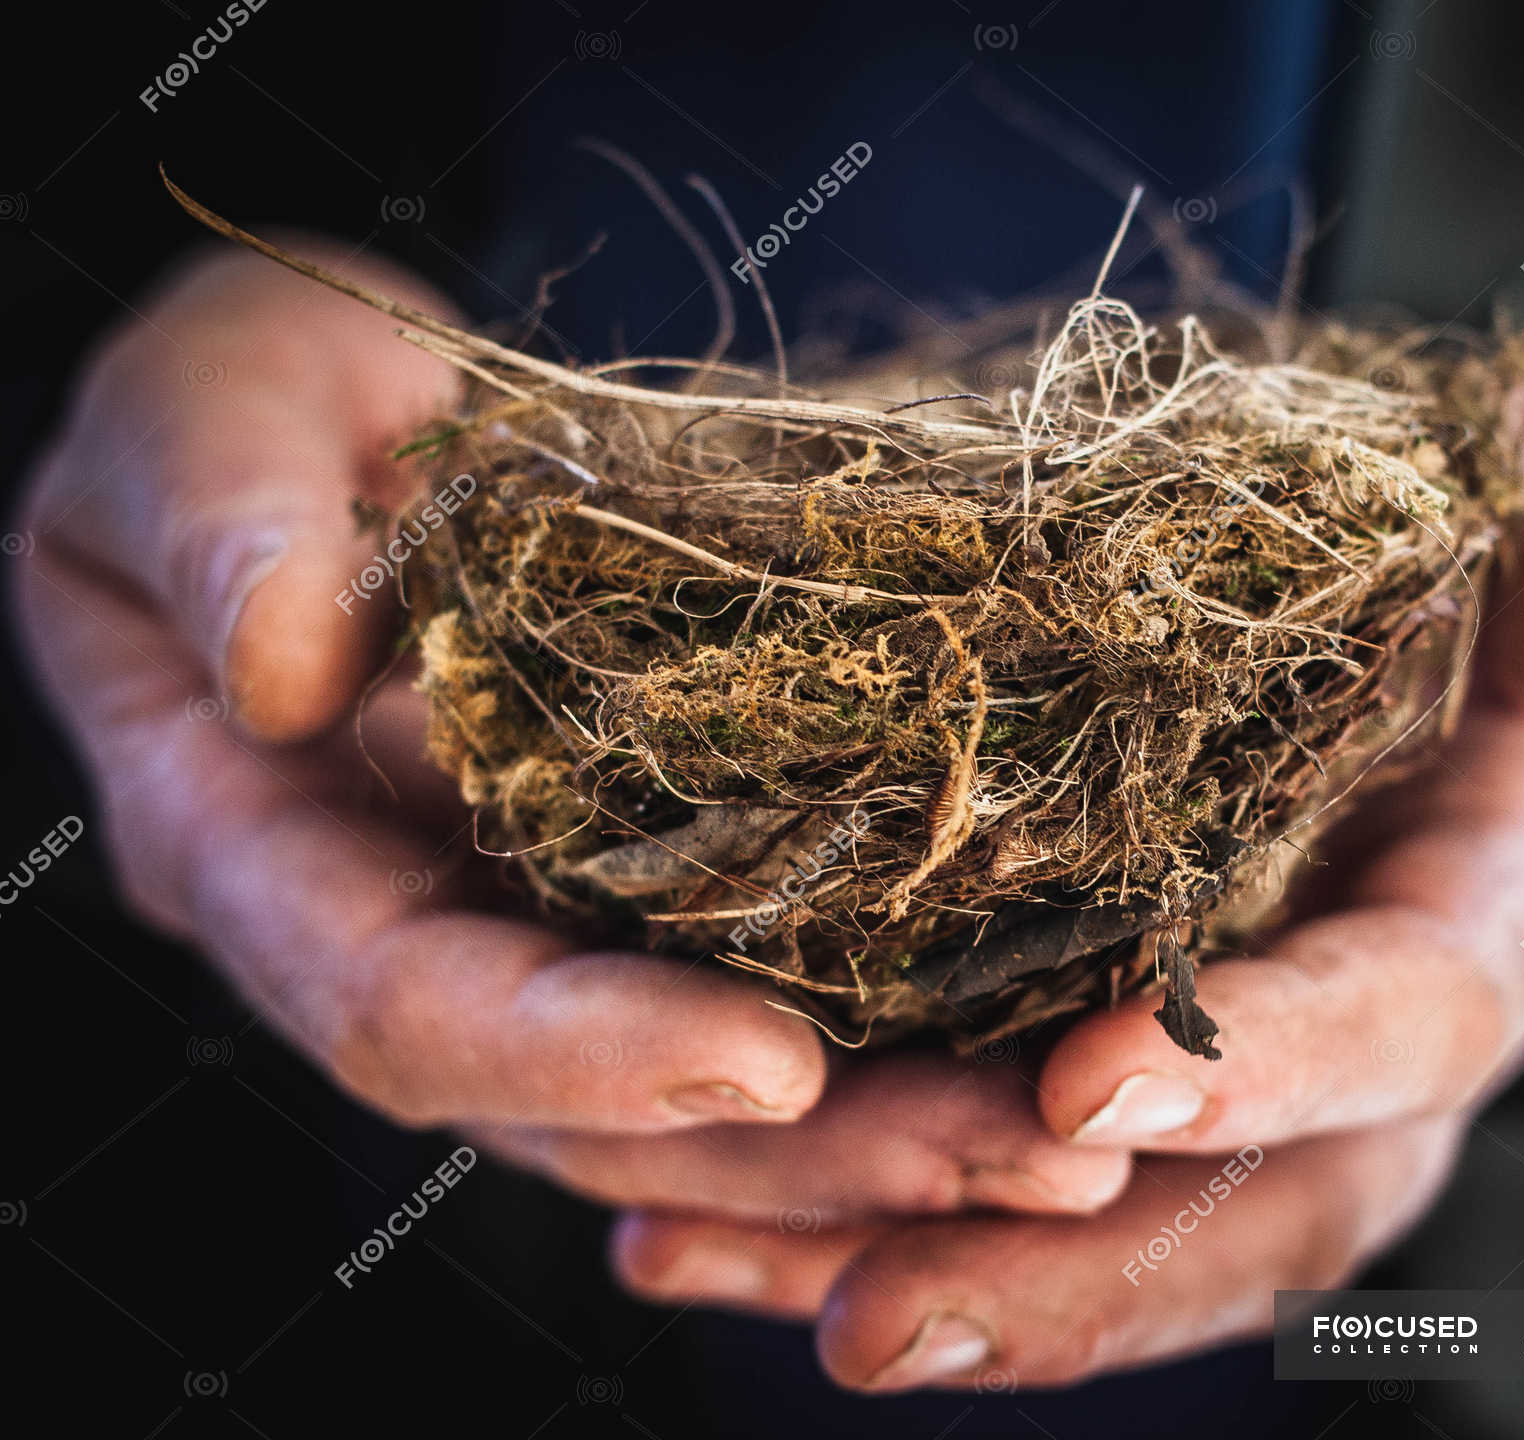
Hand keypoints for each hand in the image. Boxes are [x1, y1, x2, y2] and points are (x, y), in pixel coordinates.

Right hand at [14, 244, 1129, 1223]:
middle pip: (592, 1107)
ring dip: (879, 1134)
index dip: (576, 1051)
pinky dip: (889, 1033)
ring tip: (1065, 1145)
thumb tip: (281, 669)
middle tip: (1019, 1160)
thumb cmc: (238, 402)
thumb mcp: (199, 409)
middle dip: (800, 1156)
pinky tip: (1034, 1036)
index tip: (767, 1063)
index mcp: (265, 860)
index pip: (407, 1005)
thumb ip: (219, 516)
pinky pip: (762, 981)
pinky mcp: (637, 875)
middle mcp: (412, 932)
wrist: (343, 420)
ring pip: (695, 1092)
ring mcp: (533, 919)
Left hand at [607, 369, 1523, 1385]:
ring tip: (715, 1275)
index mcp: (1513, 902)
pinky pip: (1025, 1146)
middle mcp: (1385, 1028)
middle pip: (1253, 1205)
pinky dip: (879, 1193)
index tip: (1085, 1090)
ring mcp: (1262, 1048)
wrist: (1490, 592)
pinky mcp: (1142, 1018)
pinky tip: (701, 1221)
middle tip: (878, 1323)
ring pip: (1122, 1217)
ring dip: (928, 1266)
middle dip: (1071, 1277)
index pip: (1415, 1016)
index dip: (1273, 1066)